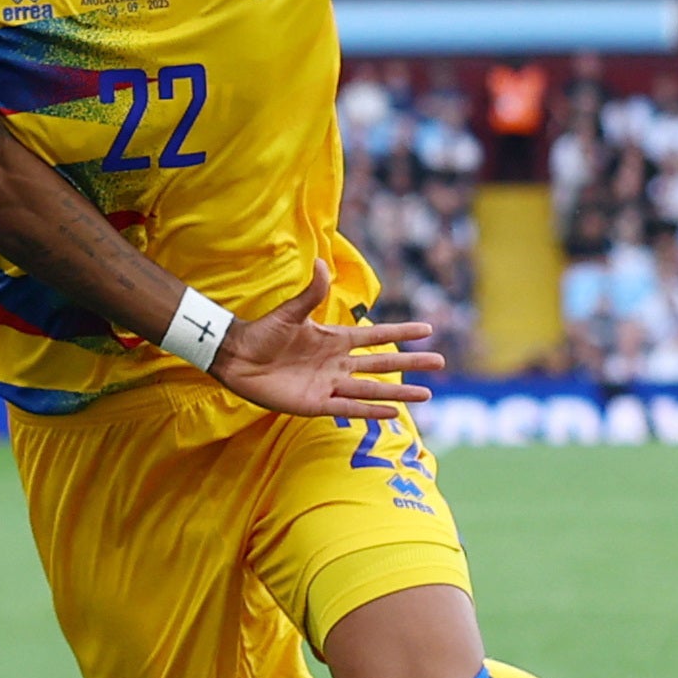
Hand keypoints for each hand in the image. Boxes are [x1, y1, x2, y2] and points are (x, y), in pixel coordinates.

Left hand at [205, 267, 447, 418]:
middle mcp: (338, 363)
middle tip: (440, 363)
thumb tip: (323, 264)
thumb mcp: (290, 311)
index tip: (427, 330)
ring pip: (371, 389)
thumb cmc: (263, 332)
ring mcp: (329, 384)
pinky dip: (369, 411)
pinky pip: (348, 408)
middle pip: (382, 365)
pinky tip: (392, 412)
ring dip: (399, 392)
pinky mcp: (315, 403)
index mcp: (335, 339)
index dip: (401, 333)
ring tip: (427, 394)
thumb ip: (311, 292)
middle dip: (411, 363)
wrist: (237, 358)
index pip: (376, 336)